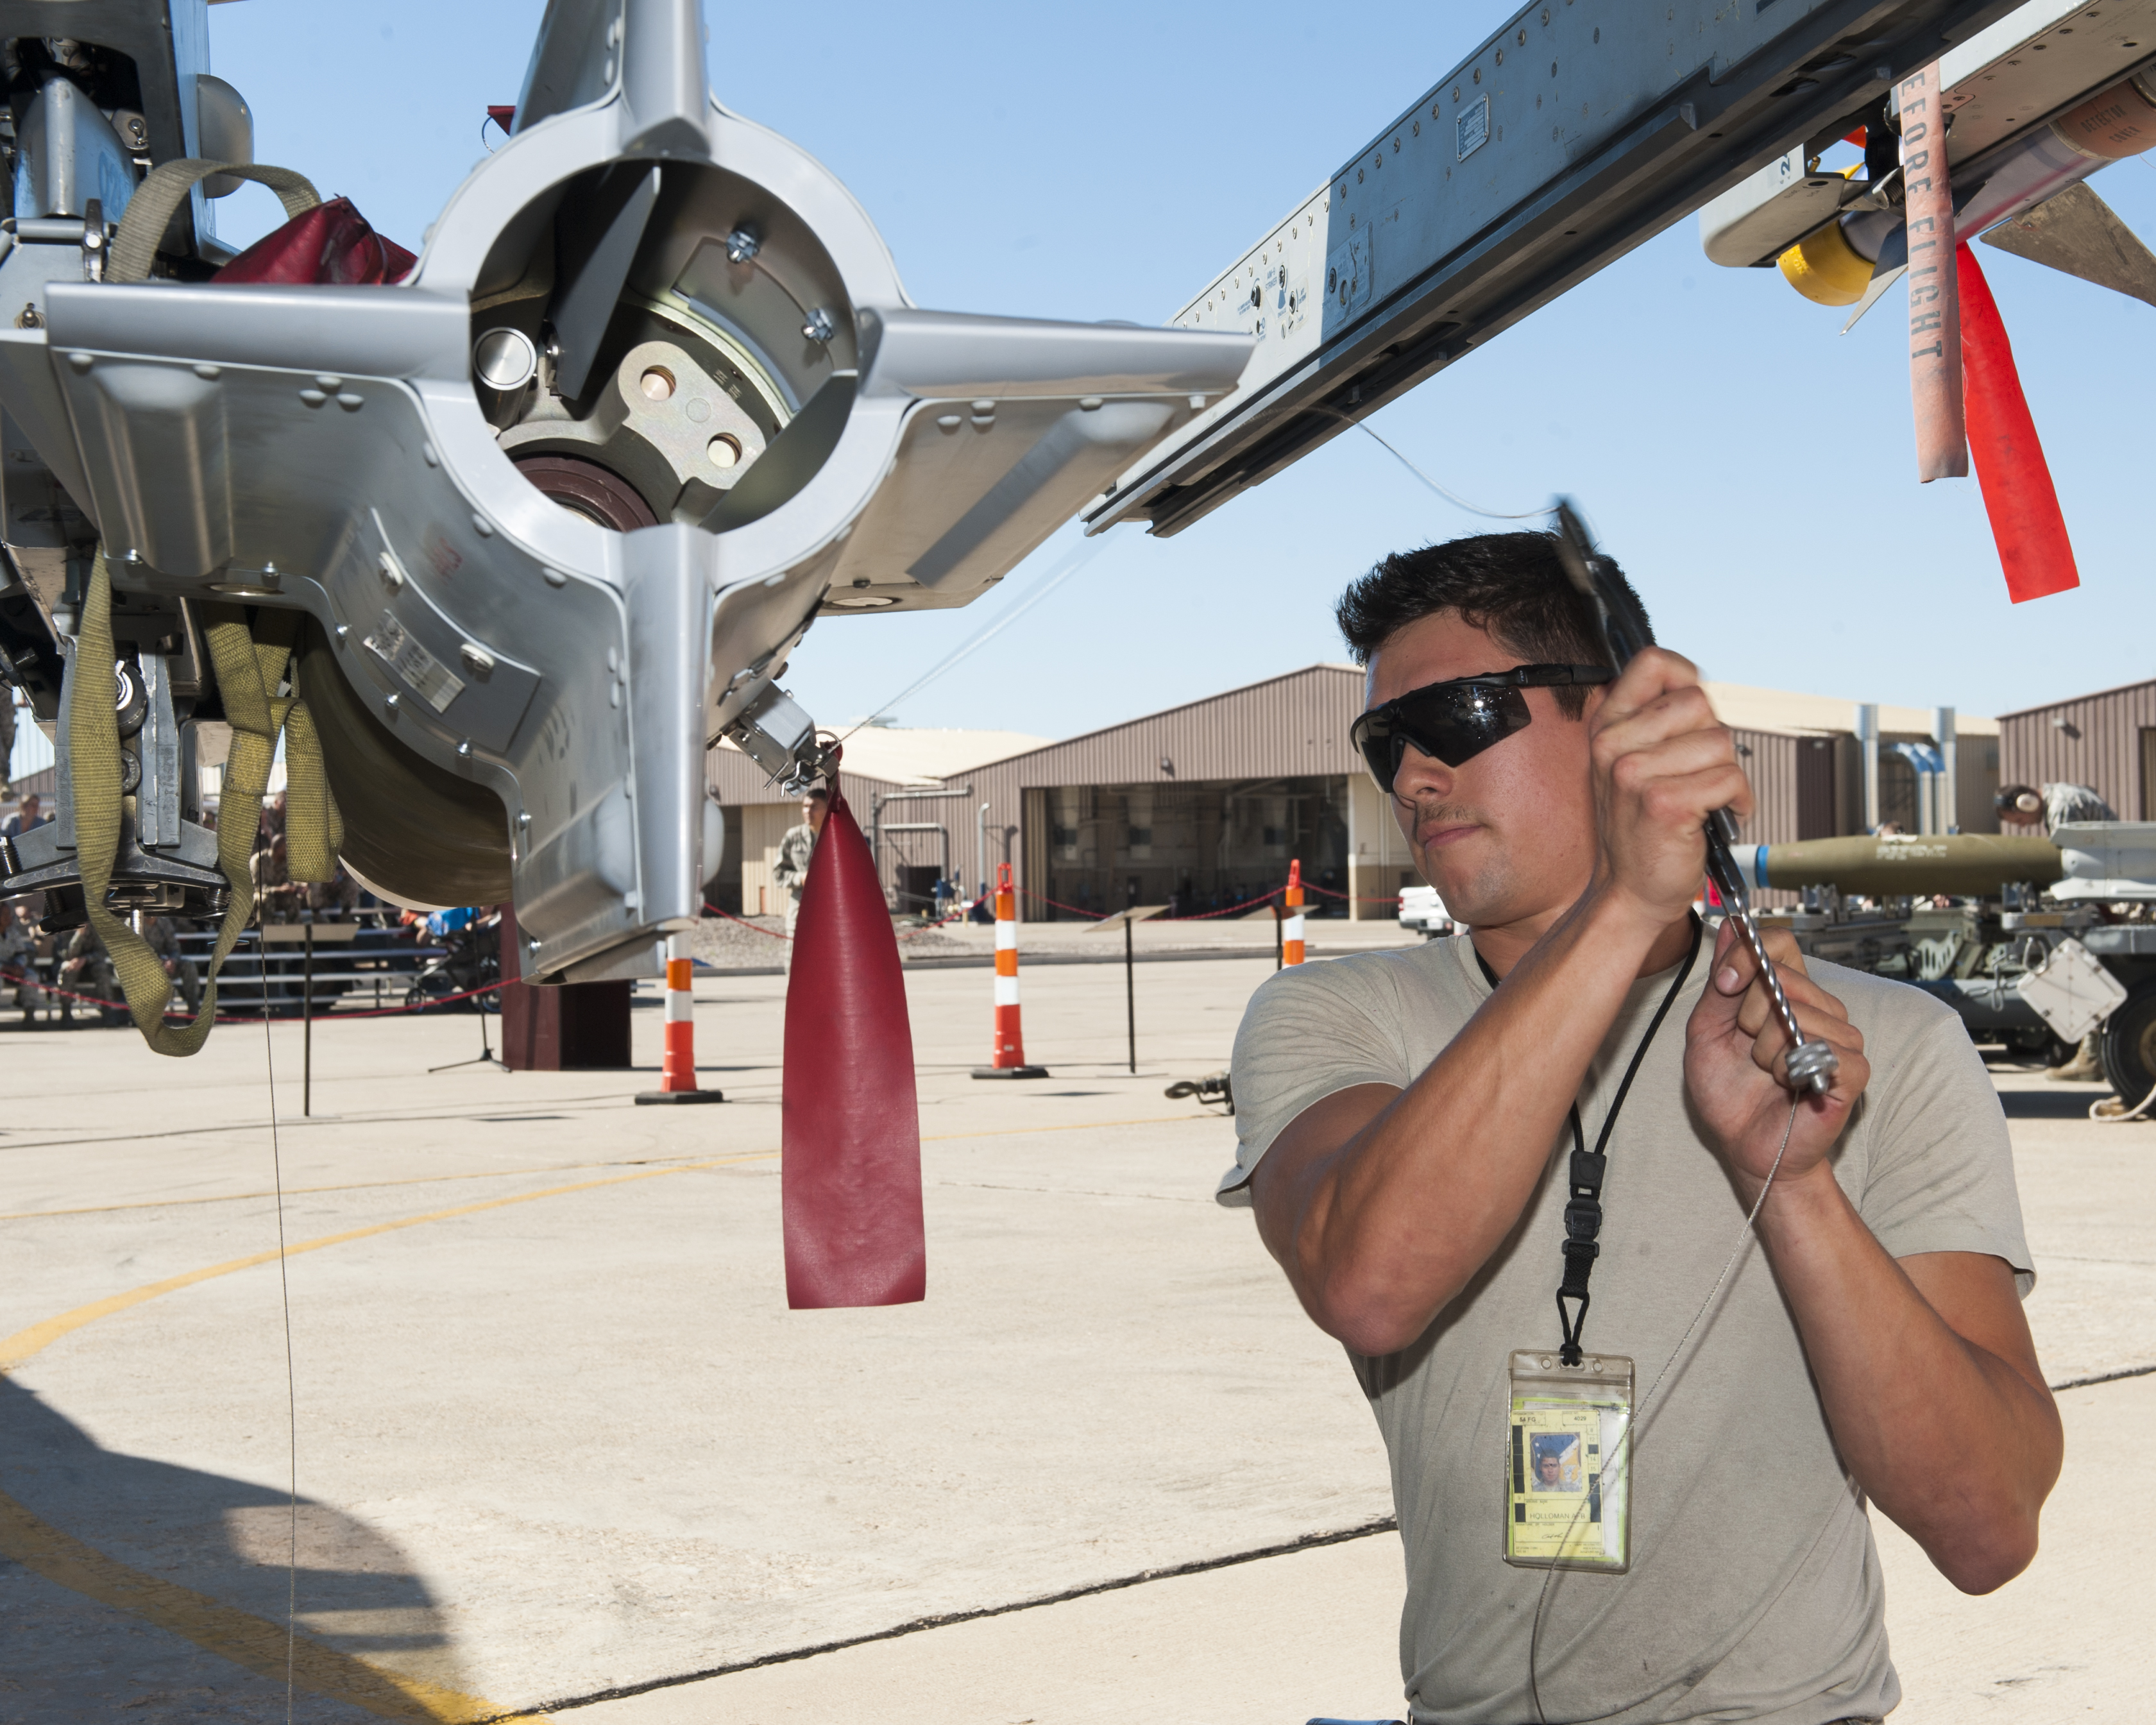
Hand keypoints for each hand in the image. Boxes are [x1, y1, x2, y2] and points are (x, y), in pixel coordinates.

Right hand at [1585, 648, 1752, 930]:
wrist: (1628, 892)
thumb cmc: (1639, 831)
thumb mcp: (1628, 765)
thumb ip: (1653, 722)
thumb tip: (1696, 686)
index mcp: (1605, 728)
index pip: (1653, 662)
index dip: (1687, 676)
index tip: (1695, 712)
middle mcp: (1614, 746)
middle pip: (1698, 701)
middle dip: (1713, 736)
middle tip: (1698, 771)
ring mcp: (1635, 775)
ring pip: (1720, 741)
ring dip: (1728, 773)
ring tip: (1709, 798)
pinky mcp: (1665, 804)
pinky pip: (1729, 778)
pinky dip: (1738, 800)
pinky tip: (1719, 815)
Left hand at [1684, 919, 1868, 1194]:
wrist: (1744, 1145)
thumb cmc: (1728, 1092)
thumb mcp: (1707, 1030)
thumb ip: (1721, 982)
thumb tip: (1732, 929)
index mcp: (1786, 993)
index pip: (1780, 943)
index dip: (1748, 955)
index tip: (1724, 983)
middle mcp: (1820, 1008)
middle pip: (1781, 977)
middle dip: (1747, 1015)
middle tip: (1747, 1048)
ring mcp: (1841, 1037)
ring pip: (1796, 1013)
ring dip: (1764, 1047)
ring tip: (1766, 1070)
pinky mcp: (1853, 1068)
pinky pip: (1821, 1047)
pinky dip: (1789, 1067)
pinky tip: (1786, 1082)